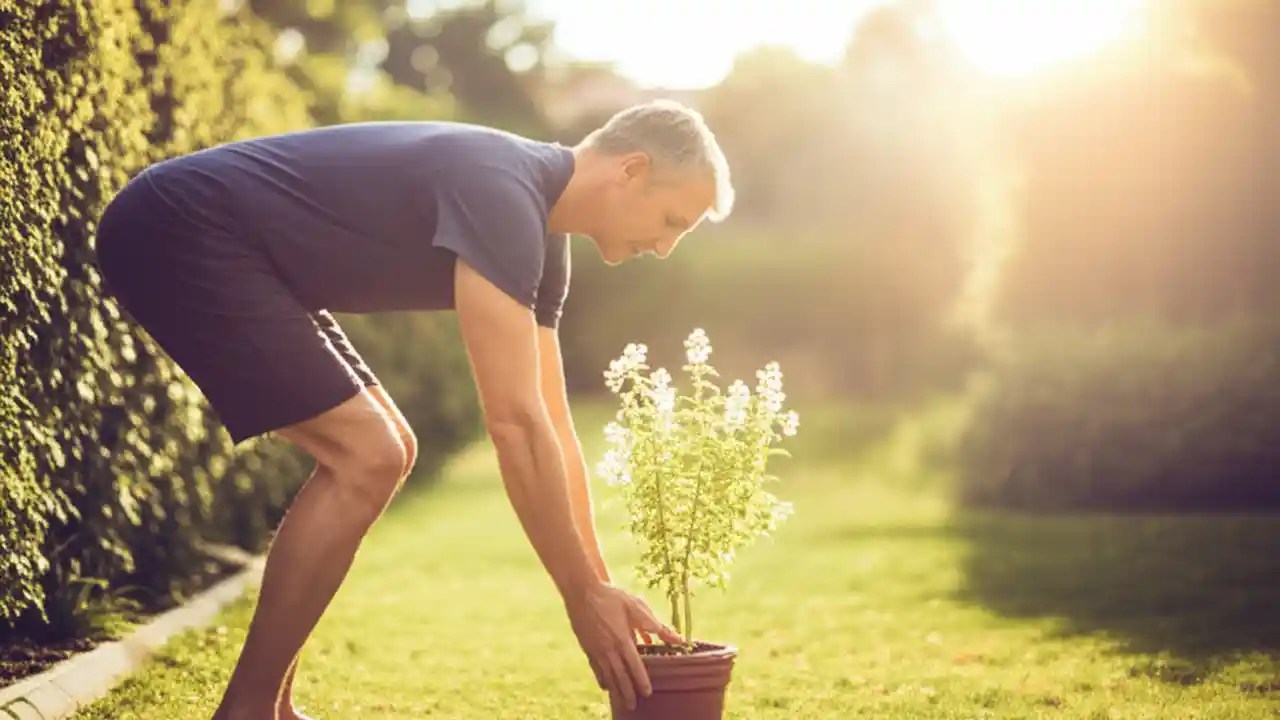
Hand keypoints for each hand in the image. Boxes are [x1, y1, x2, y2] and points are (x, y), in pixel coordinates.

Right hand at [563, 582, 683, 710]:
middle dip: (627, 692)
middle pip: (619, 676)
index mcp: (622, 638)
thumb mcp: (636, 606)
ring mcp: (596, 649)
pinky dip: (601, 678)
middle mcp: (608, 648)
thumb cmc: (611, 596)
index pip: (634, 665)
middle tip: (634, 706)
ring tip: (622, 701)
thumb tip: (676, 637)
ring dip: (615, 689)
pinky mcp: (587, 647)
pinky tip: (605, 685)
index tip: (647, 693)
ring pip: (607, 675)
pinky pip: (595, 668)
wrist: (581, 591)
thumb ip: (655, 625)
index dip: (641, 680)